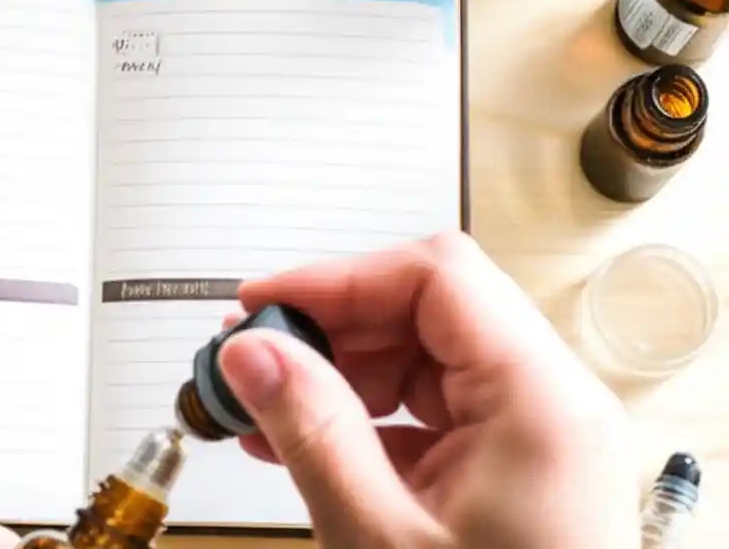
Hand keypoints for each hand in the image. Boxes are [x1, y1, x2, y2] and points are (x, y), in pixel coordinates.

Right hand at [220, 232, 637, 548]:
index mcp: (539, 403)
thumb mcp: (379, 538)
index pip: (435, 277)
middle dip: (329, 325)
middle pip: (427, 310)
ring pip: (423, 357)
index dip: (338, 277)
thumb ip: (311, 431)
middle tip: (251, 356)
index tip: (263, 304)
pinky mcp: (511, 466)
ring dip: (338, 371)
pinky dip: (363, 415)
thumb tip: (252, 352)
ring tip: (264, 406)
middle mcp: (547, 405)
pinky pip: (430, 409)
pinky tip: (303, 440)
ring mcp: (532, 435)